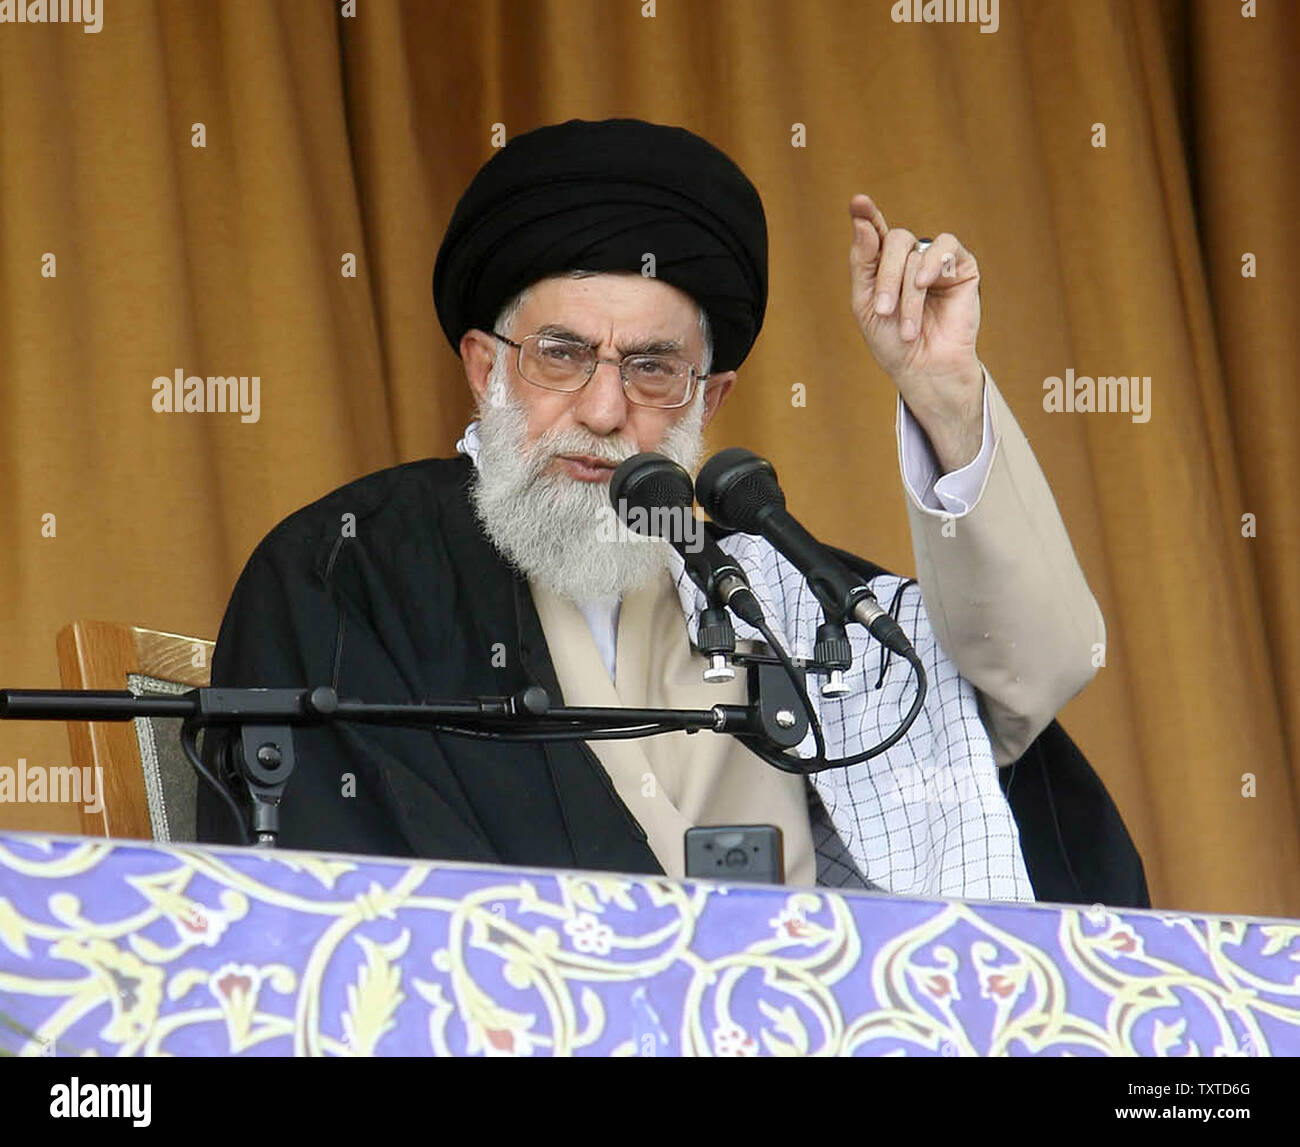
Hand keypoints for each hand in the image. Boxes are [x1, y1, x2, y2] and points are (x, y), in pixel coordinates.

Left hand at [849, 193, 983, 470]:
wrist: (923, 369)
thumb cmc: (892, 342)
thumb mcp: (866, 304)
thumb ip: (863, 263)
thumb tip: (863, 223)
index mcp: (883, 265)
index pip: (874, 231)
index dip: (866, 214)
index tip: (857, 202)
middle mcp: (910, 258)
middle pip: (894, 242)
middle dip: (885, 278)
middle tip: (885, 311)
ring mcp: (936, 261)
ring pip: (915, 252)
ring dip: (907, 290)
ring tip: (906, 325)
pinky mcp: (962, 267)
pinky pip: (945, 247)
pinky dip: (933, 264)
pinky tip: (926, 283)